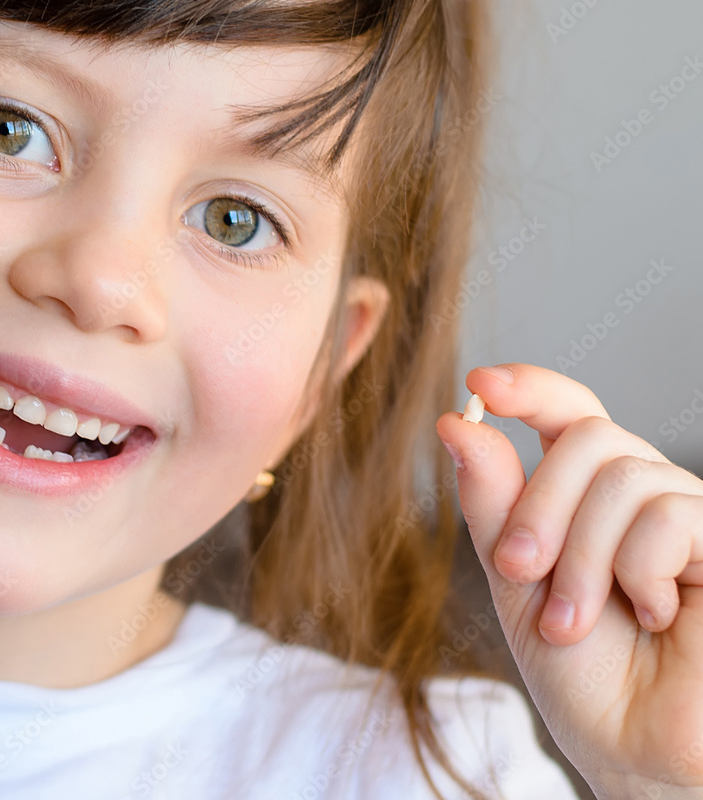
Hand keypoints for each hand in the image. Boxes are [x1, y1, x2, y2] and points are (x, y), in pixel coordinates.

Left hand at [436, 364, 702, 799]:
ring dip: (582, 559)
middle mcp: (645, 493)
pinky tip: (654, 615)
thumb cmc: (580, 671)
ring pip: (624, 479)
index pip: (570, 412)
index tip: (480, 386)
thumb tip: (458, 422)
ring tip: (572, 621)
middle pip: (588, 438)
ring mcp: (693, 516)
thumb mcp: (516, 578)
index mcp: (591, 494)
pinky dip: (638, 572)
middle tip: (518, 570)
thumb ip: (493, 502)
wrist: (631, 750)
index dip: (530, 388)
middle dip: (541, 507)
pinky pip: (672, 517)